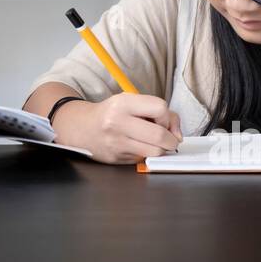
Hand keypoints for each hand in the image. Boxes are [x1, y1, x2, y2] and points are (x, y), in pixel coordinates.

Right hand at [55, 92, 181, 164]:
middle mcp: (117, 122)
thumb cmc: (112, 113)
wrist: (82, 128)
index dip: (166, 116)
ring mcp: (116, 143)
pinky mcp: (116, 159)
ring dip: (161, 149)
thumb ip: (159, 112)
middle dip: (171, 139)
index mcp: (123, 103)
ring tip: (154, 142)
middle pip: (160, 135)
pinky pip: (143, 159)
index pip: (160, 108)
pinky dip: (146, 154)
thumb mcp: (132, 102)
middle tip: (170, 139)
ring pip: (155, 151)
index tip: (161, 119)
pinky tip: (138, 146)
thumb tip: (178, 135)